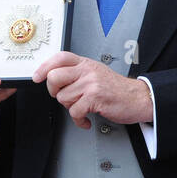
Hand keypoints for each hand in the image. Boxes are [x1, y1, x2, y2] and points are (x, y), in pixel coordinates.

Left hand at [33, 51, 152, 129]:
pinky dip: (79, 120)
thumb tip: (55, 78)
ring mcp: (91, 83)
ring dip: (70, 107)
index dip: (44, 66)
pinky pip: (74, 111)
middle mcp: (88, 71)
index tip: (37, 76)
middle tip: (63, 96)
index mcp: (86, 63)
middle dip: (54, 91)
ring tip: (82, 107)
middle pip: (54, 77)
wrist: (138, 98)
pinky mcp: (95, 98)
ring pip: (63, 98)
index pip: (60, 57)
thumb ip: (78, 73)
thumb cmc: (117, 89)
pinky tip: (86, 119)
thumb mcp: (97, 73)